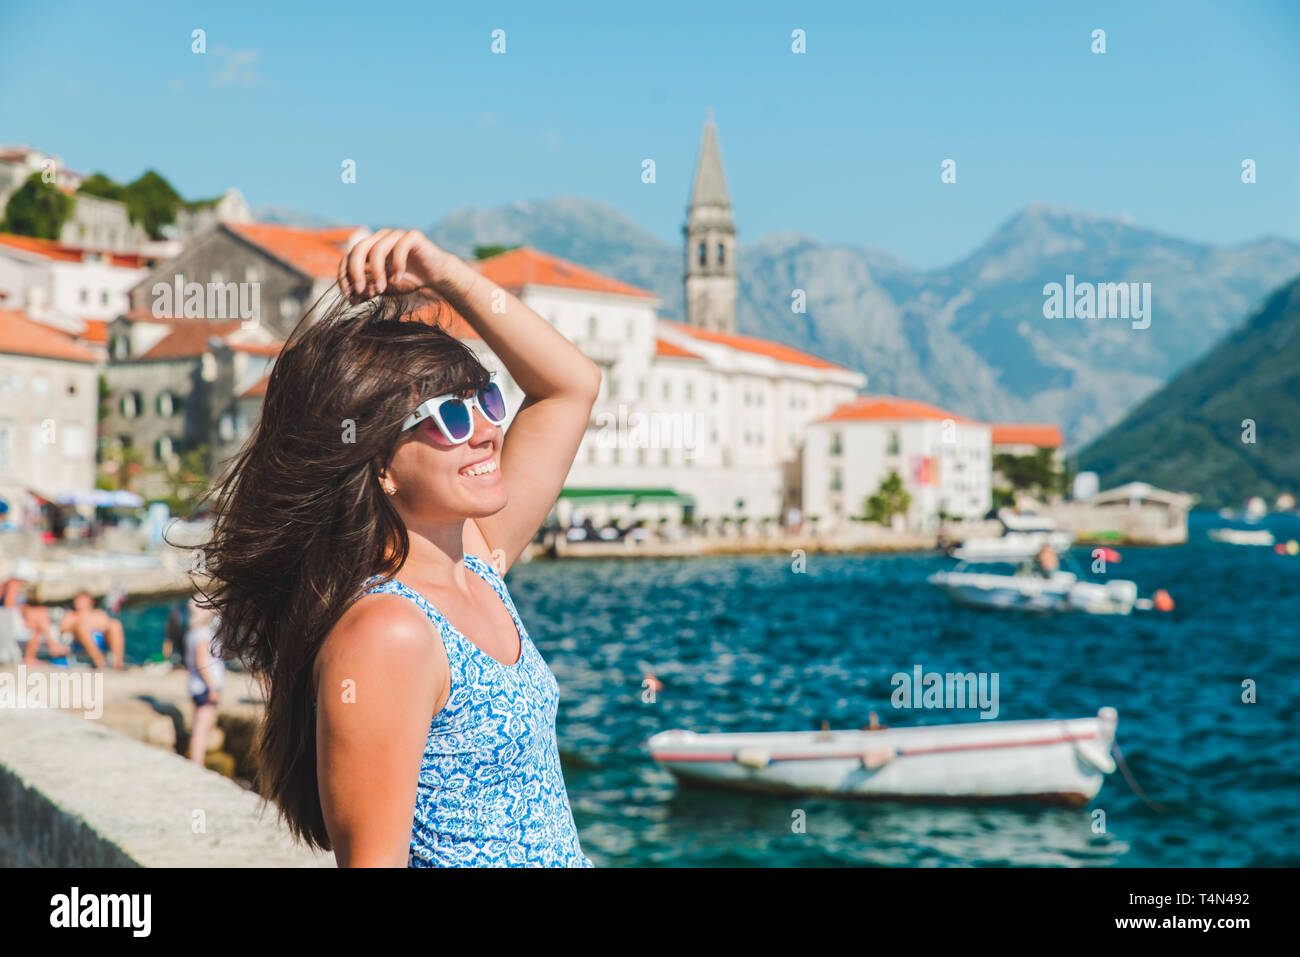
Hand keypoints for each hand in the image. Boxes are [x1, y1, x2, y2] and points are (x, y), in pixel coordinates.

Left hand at [338, 228, 455, 302]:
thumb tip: (350, 300)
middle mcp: (380, 238)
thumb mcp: (385, 288)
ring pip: (377, 249)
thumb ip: (368, 291)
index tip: (348, 294)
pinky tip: (399, 279)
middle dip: (356, 271)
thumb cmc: (409, 280)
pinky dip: (397, 264)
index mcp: (369, 249)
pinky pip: (400, 247)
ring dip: (377, 272)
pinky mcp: (412, 236)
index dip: (344, 275)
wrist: (437, 276)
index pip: (348, 257)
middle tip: (359, 291)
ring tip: (382, 290)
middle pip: (358, 249)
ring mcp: (396, 235)